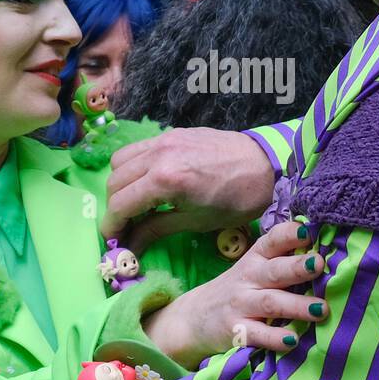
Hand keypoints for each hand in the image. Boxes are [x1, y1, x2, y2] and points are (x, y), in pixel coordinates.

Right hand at [101, 127, 276, 252]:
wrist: (267, 165)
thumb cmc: (237, 199)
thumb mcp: (195, 221)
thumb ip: (156, 229)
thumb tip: (130, 247)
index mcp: (165, 180)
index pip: (120, 204)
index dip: (111, 225)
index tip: (113, 240)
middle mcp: (158, 155)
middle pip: (115, 182)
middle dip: (115, 207)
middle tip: (127, 224)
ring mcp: (164, 139)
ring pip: (121, 161)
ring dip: (122, 183)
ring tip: (137, 201)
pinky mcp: (172, 132)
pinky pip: (139, 148)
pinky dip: (135, 166)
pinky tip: (150, 181)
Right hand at [143, 219, 326, 368]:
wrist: (195, 317)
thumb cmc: (239, 289)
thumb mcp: (254, 268)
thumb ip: (283, 259)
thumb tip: (326, 251)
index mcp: (256, 258)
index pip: (272, 241)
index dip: (289, 235)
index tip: (308, 232)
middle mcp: (249, 278)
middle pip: (274, 270)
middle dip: (297, 266)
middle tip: (319, 264)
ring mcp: (241, 305)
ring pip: (270, 302)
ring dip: (296, 305)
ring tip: (321, 309)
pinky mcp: (236, 331)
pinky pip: (258, 334)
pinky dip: (275, 338)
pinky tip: (293, 340)